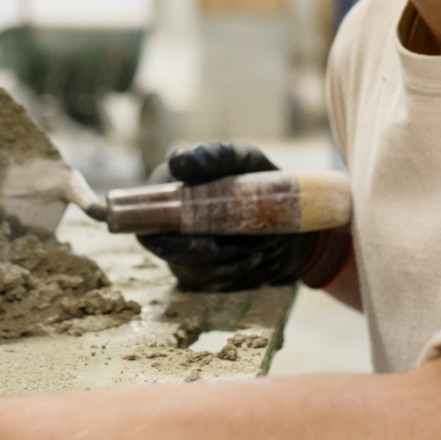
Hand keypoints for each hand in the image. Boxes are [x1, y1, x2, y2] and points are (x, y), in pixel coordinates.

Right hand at [137, 142, 352, 292]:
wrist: (295, 218)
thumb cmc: (262, 180)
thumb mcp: (245, 160)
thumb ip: (215, 156)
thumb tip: (177, 163)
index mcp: (169, 193)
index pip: (145, 220)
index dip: (162, 236)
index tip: (203, 242)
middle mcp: (170, 225)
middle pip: (167, 251)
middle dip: (203, 254)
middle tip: (236, 248)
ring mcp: (185, 252)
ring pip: (191, 270)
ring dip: (228, 263)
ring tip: (260, 247)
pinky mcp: (203, 273)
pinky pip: (210, 283)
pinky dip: (237, 274)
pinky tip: (258, 259)